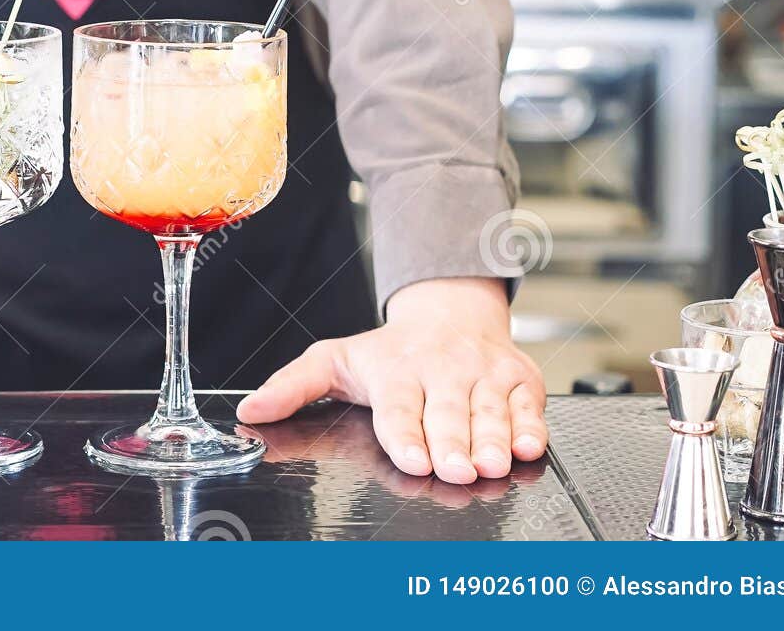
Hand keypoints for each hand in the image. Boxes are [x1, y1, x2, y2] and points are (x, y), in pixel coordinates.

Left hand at [236, 277, 545, 484]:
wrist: (450, 314)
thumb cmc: (390, 351)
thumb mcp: (333, 360)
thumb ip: (292, 387)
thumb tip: (251, 410)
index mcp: (394, 369)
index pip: (399, 407)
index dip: (406, 433)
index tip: (411, 457)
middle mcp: (441, 370)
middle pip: (447, 414)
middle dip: (451, 443)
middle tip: (454, 470)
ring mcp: (483, 374)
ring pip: (489, 412)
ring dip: (492, 439)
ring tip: (491, 464)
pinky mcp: (519, 379)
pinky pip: (528, 406)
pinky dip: (531, 425)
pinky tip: (529, 444)